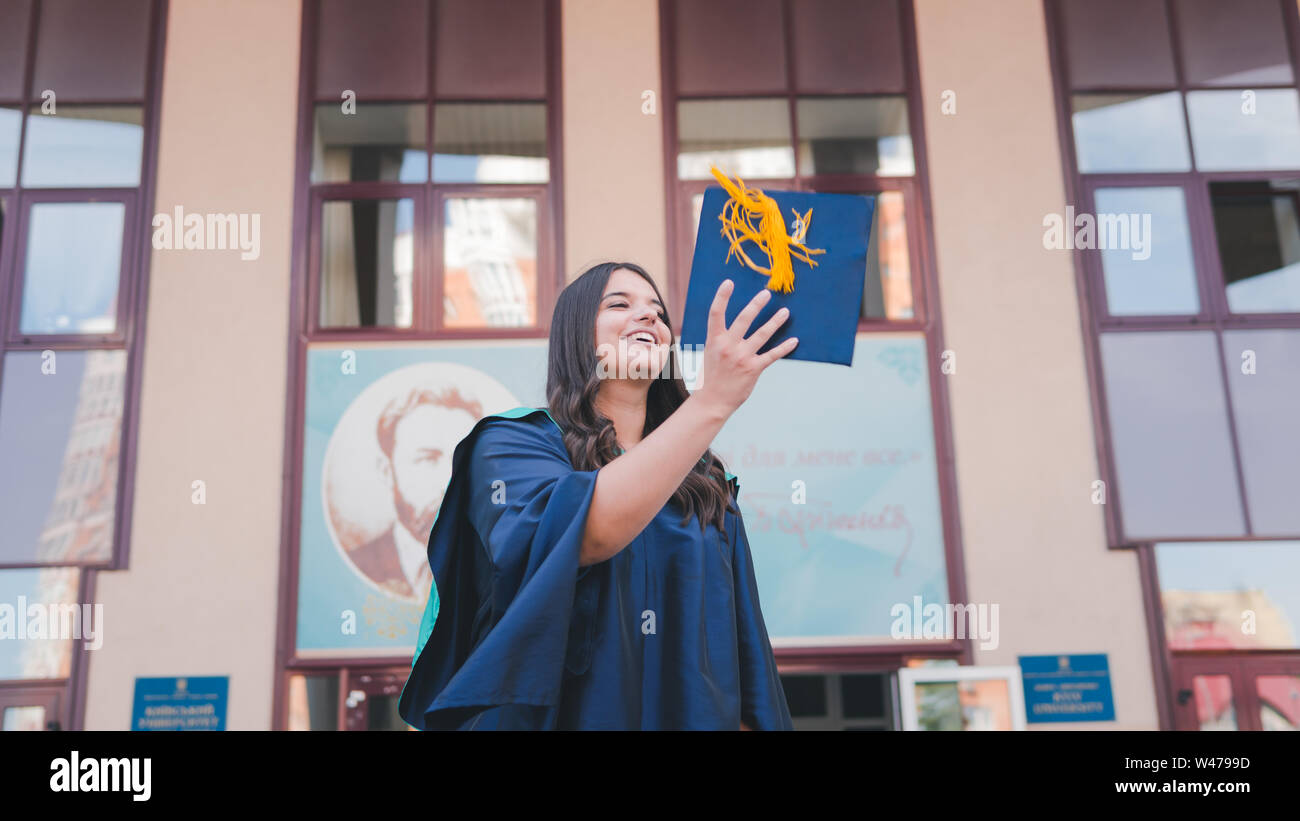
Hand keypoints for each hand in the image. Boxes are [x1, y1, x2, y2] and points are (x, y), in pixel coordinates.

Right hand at [692, 279, 797, 418]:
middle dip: (756, 304)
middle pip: (744, 319)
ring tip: (785, 312)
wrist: (712, 401)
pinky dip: (784, 347)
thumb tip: (736, 325)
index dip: (722, 297)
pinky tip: (794, 341)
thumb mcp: (710, 353)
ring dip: (775, 322)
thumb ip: (722, 338)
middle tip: (766, 293)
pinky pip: (772, 355)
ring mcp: (742, 357)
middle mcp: (728, 346)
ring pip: (762, 334)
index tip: (728, 282)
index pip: (716, 313)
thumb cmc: (711, 376)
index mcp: (714, 340)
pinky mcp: (753, 368)